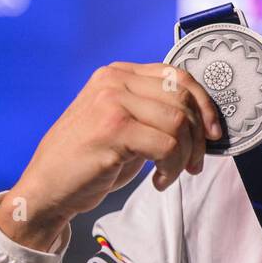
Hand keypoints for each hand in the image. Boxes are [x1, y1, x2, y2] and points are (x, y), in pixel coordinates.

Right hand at [0, 62, 222, 249]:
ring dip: (185, 156)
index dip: (205, 105)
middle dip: (198, 137)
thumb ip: (153, 111)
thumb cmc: (90, 160)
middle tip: (194, 164)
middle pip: (183, 99)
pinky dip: (172, 168)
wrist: (47, 188)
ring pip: (178, 123)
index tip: (213, 133)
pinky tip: (158, 180)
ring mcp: (112, 102)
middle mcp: (115, 81)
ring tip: (172, 173)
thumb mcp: (124, 125)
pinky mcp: (112, 129)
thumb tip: (202, 119)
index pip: (178, 77)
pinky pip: (167, 145)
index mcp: (118, 74)